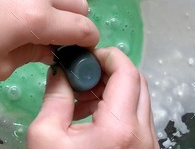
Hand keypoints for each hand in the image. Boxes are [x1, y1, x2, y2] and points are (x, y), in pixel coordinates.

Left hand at [0, 0, 98, 79]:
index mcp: (38, 18)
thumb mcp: (0, 66)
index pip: (84, 29)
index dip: (89, 44)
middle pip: (80, 5)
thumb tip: (51, 51)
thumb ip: (35, 57)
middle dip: (76, 24)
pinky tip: (17, 8)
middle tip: (55, 40)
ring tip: (33, 24)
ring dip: (60, 8)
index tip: (79, 54)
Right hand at [27, 47, 158, 148]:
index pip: (127, 71)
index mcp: (121, 128)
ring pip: (140, 100)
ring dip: (113, 89)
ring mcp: (149, 146)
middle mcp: (143, 135)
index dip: (106, 56)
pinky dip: (118, 108)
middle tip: (82, 75)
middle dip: (109, 71)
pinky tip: (92, 117)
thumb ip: (55, 96)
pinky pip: (138, 118)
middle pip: (138, 81)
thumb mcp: (46, 136)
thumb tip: (61, 71)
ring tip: (82, 98)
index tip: (83, 57)